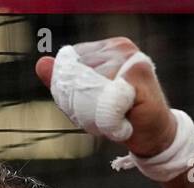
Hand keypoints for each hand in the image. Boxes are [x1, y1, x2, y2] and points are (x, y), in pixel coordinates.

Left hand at [36, 38, 176, 157]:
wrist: (153, 134)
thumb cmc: (119, 114)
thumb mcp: (85, 98)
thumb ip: (64, 82)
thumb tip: (40, 63)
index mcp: (107, 48)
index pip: (71, 65)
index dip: (70, 92)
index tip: (85, 107)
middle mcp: (120, 47)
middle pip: (79, 77)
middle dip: (81, 104)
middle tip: (99, 117)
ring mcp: (132, 60)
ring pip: (90, 90)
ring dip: (94, 114)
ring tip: (111, 120)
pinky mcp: (139, 78)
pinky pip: (107, 102)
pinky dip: (109, 121)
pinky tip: (121, 123)